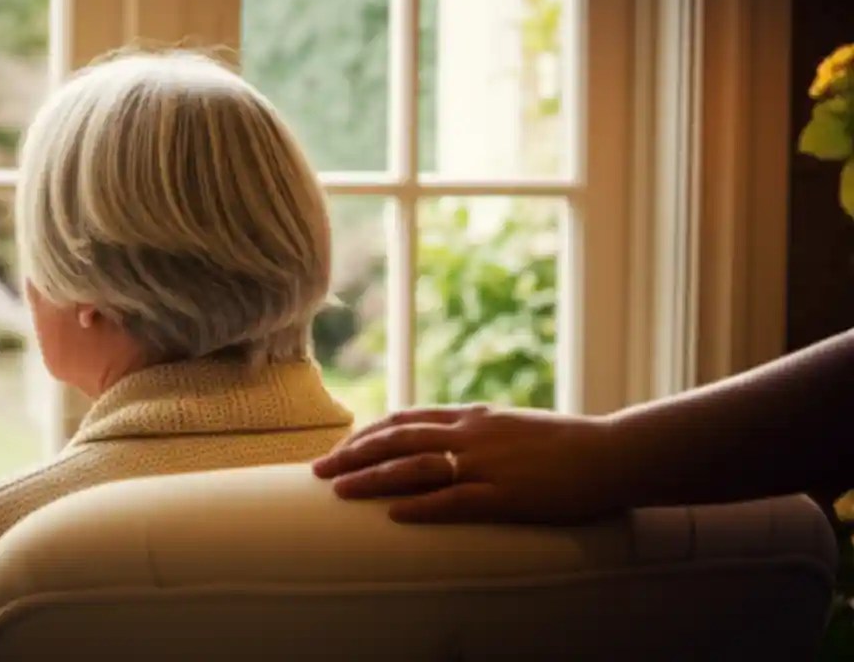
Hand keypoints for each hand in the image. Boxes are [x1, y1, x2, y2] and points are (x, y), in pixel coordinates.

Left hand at [312, 405, 626, 523]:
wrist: (612, 453)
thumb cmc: (563, 445)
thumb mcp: (509, 426)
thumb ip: (474, 430)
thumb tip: (441, 438)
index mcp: (471, 417)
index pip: (405, 419)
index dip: (367, 434)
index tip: (339, 448)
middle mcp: (471, 434)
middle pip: (398, 439)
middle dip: (354, 455)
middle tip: (319, 471)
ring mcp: (487, 463)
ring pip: (416, 466)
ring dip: (372, 479)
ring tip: (339, 491)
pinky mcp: (507, 494)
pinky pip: (455, 500)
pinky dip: (420, 506)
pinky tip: (392, 515)